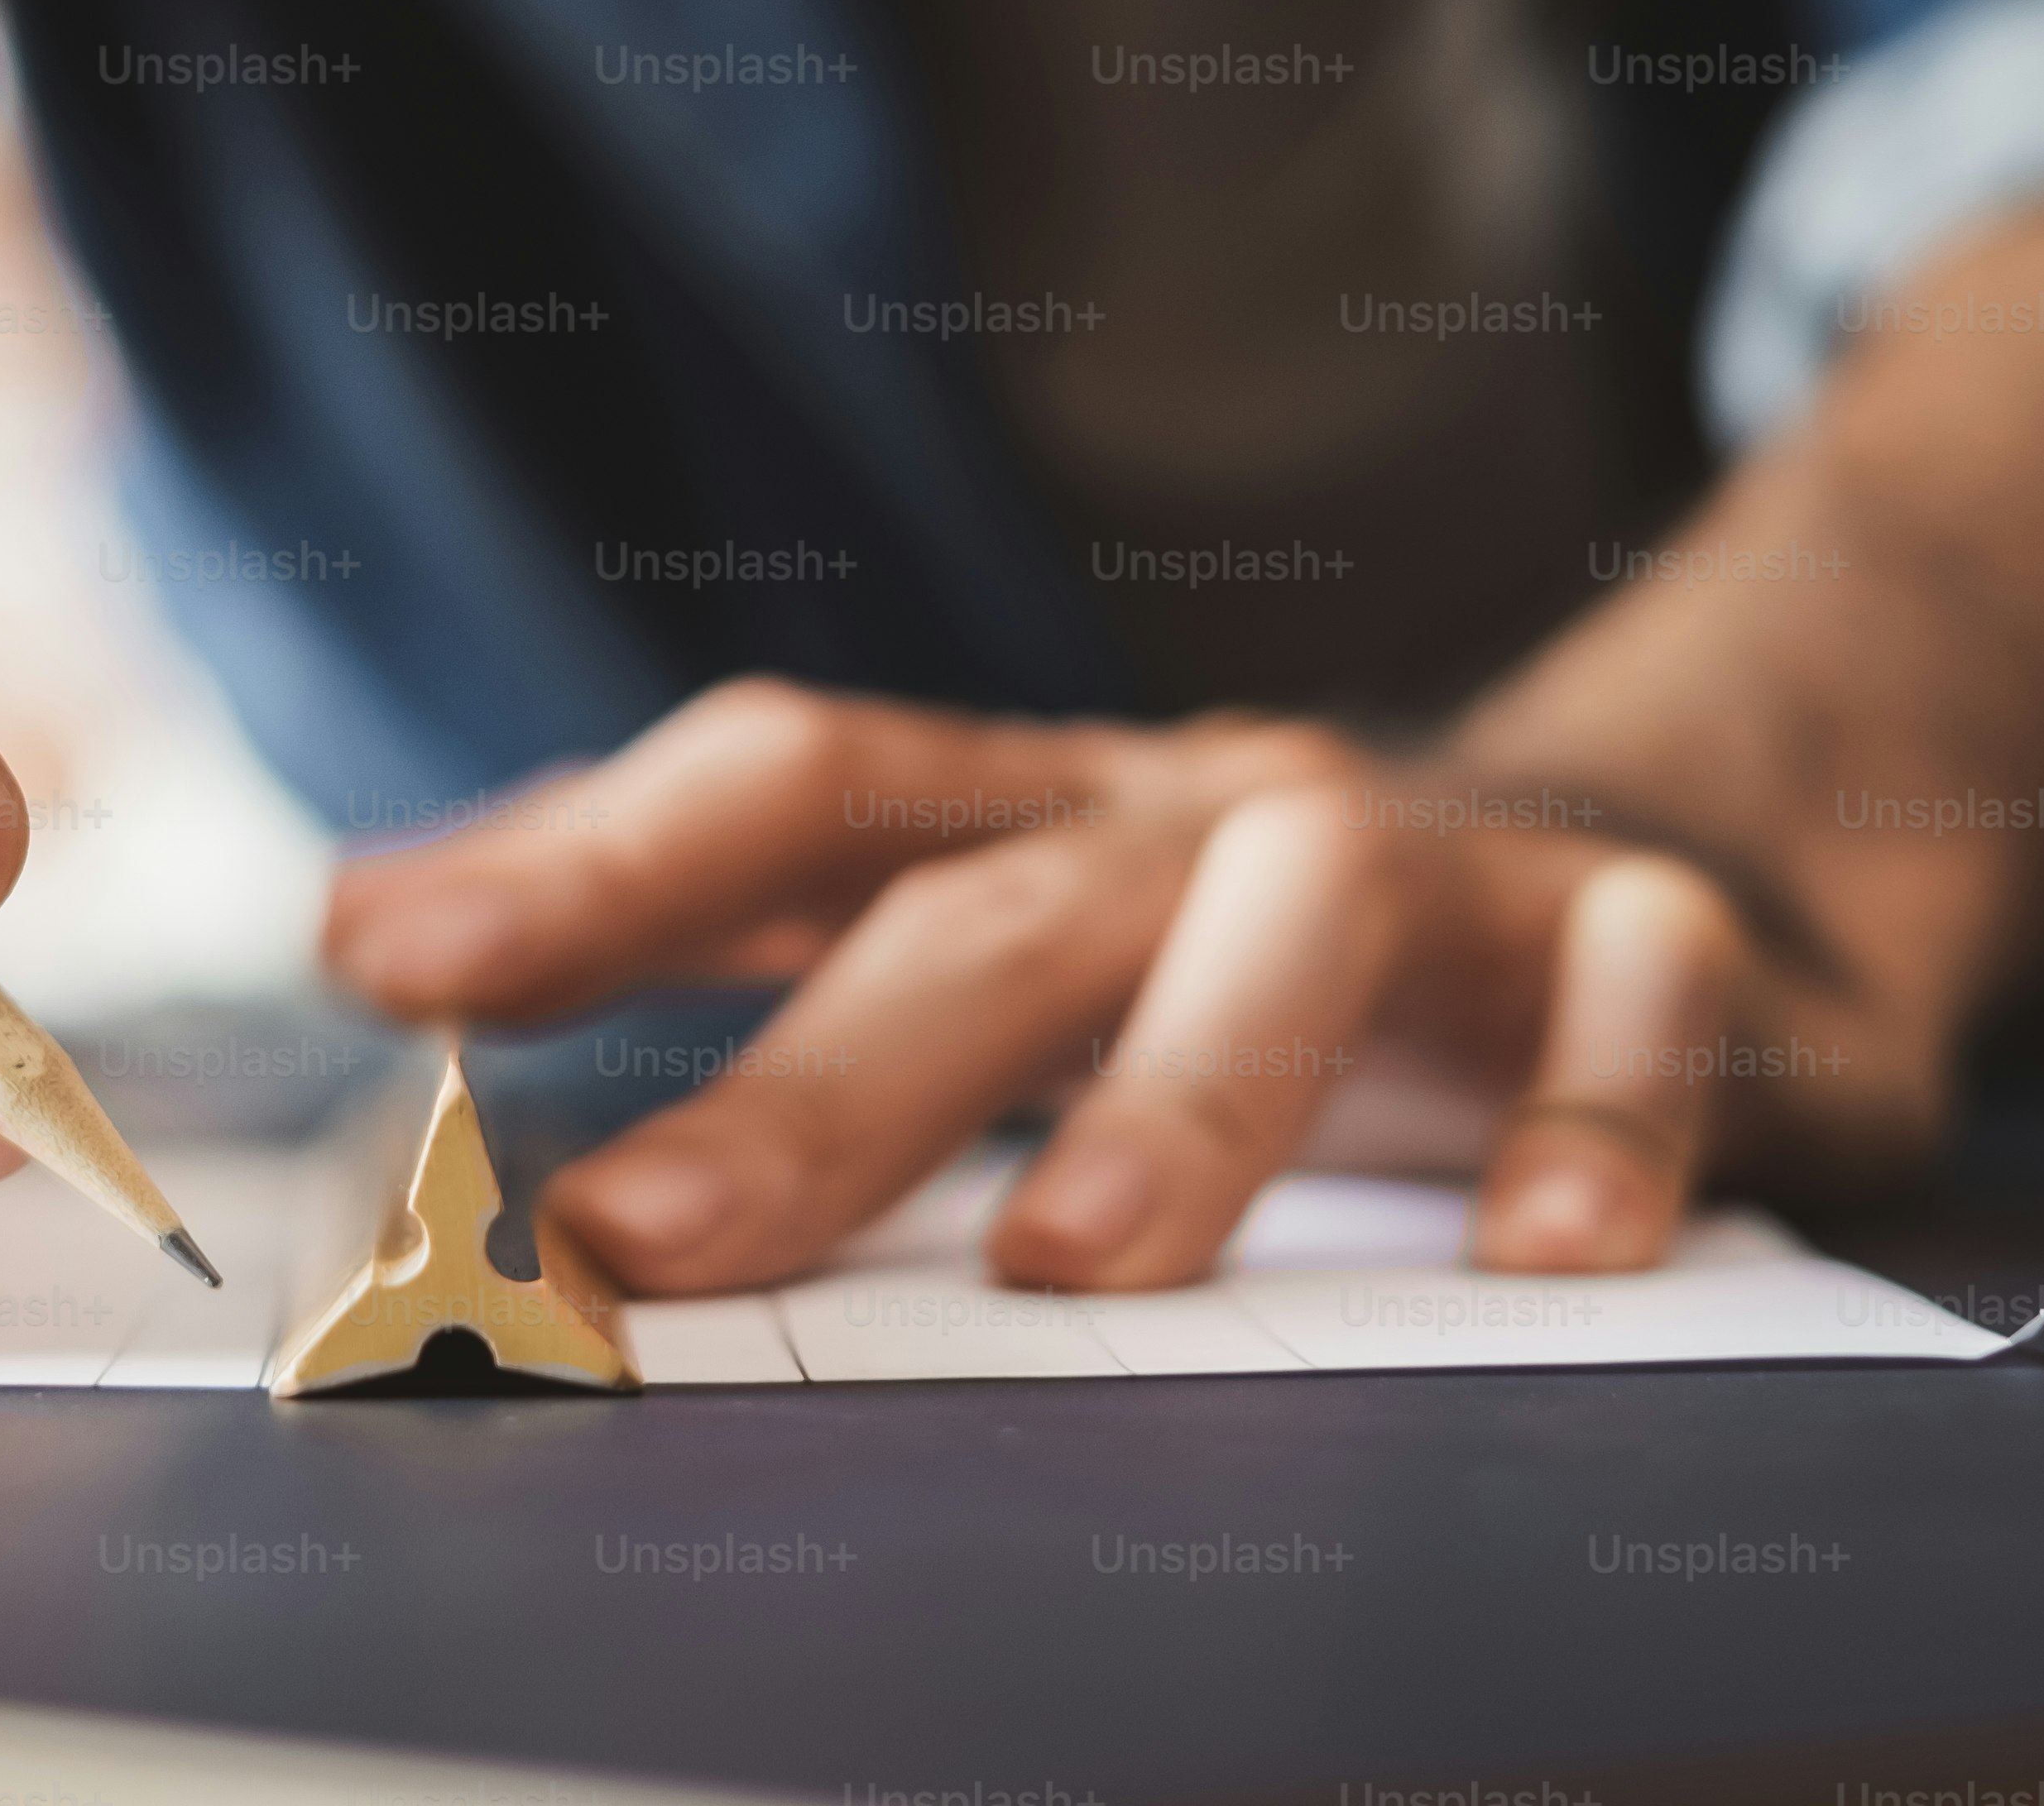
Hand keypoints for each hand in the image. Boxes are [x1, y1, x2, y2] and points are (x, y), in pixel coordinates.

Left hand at [322, 682, 1938, 1293]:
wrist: (1655, 857)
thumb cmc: (1236, 946)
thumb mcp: (1000, 929)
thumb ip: (742, 962)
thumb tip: (392, 956)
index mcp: (1031, 811)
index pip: (789, 783)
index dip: (588, 858)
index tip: (388, 957)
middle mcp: (1199, 812)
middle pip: (994, 906)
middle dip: (816, 1075)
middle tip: (650, 1233)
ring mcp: (1429, 867)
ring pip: (1301, 911)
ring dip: (1186, 1082)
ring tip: (1082, 1260)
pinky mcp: (1644, 944)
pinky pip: (1633, 1005)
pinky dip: (1594, 1114)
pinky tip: (1545, 1257)